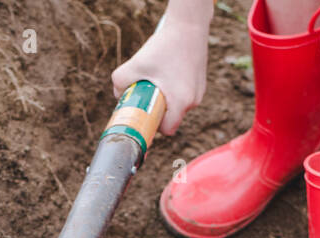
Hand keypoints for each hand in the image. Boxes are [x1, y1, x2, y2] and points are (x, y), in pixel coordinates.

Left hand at [111, 4, 210, 135]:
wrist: (189, 25)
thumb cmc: (164, 45)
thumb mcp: (135, 64)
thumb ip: (120, 82)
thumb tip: (118, 96)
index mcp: (181, 101)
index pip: (167, 130)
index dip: (154, 126)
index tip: (144, 115)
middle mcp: (193, 101)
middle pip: (171, 118)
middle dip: (157, 110)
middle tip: (146, 94)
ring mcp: (199, 92)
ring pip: (178, 106)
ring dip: (166, 99)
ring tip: (158, 79)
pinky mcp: (201, 83)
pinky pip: (184, 95)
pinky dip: (174, 89)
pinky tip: (167, 73)